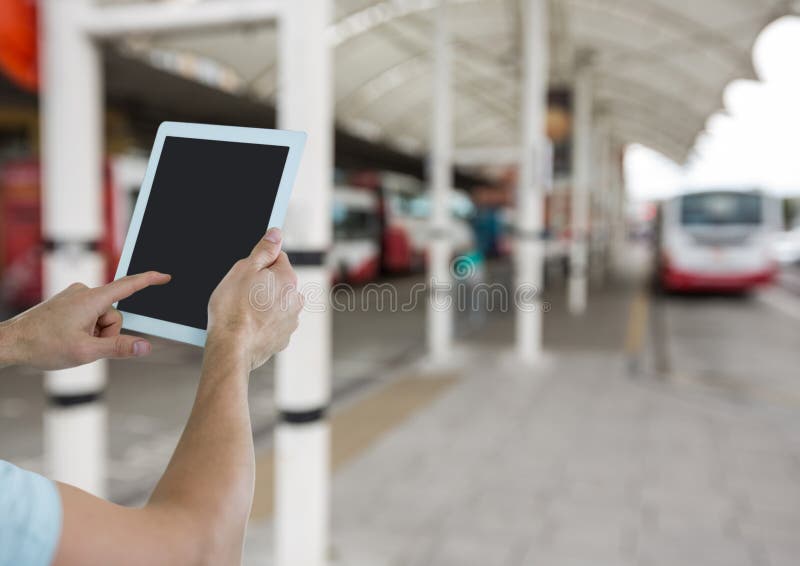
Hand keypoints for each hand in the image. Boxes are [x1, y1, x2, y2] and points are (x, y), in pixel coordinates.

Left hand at [0, 272, 170, 369]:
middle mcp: (83, 293)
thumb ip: (119, 348)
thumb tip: (145, 346)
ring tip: (71, 343)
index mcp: (91, 299)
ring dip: (94, 334)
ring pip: (101, 319)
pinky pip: (88, 317)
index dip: (149, 280)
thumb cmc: (43, 346)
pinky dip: (84, 331)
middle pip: (114, 315)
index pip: (128, 286)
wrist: (10, 343)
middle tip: (84, 347)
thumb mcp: (86, 351)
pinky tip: (66, 339)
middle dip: (107, 334)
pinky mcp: (66, 304)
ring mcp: (73, 297)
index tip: (164, 276)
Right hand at [206, 227, 302, 370]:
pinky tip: (247, 326)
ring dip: (264, 305)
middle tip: (241, 294)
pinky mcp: (282, 339)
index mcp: (288, 279)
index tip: (247, 274)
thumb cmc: (232, 309)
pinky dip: (263, 323)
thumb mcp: (243, 270)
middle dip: (263, 285)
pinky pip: (273, 324)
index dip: (259, 263)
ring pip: (276, 304)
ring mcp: (291, 322)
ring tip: (243, 312)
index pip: (278, 258)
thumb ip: (263, 250)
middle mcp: (295, 300)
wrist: (230, 348)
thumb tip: (276, 234)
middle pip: (278, 282)